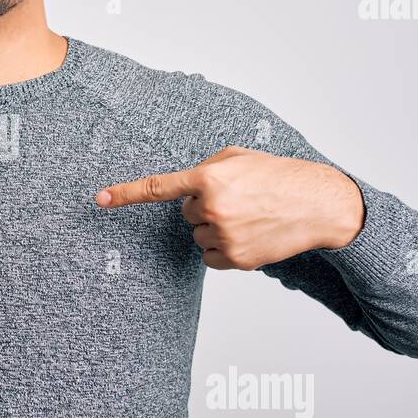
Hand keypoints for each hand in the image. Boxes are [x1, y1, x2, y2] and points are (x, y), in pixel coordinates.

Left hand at [95, 146, 363, 269]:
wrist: (317, 203)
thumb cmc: (277, 176)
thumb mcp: (237, 157)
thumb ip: (205, 169)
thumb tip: (184, 190)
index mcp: (209, 178)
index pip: (158, 188)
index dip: (126, 193)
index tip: (100, 199)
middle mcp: (212, 208)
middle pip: (186, 215)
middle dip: (204, 207)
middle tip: (237, 200)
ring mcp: (224, 236)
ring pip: (198, 237)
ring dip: (215, 229)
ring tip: (248, 217)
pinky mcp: (236, 259)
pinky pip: (210, 257)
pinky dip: (224, 249)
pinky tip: (249, 235)